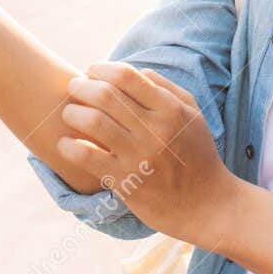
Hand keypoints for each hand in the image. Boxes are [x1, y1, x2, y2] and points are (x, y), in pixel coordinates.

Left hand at [56, 62, 239, 245]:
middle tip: (73, 87)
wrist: (207, 205)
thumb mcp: (192, 116)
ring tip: (68, 113)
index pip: (126, 76)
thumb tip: (136, 71)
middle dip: (81, 86)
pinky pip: (87, 157)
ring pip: (93, 121)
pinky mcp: (126, 182)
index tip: (90, 71)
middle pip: (105, 94)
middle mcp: (154, 130)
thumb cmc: (198, 156)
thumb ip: (166, 89)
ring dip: (72, 113)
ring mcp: (139, 157)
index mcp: (170, 109)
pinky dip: (69, 147)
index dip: (101, 68)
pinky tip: (65, 143)